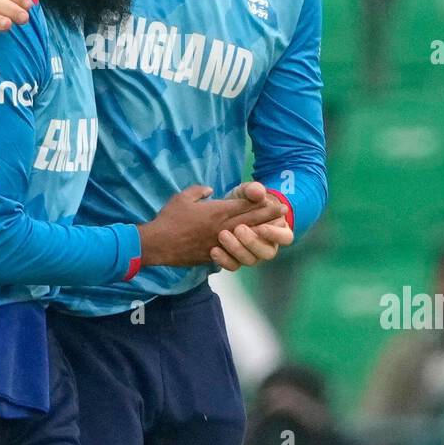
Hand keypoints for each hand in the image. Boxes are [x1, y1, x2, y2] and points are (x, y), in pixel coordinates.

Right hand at [137, 184, 286, 268]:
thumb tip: (210, 190)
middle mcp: (222, 227)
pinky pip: (234, 251)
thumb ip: (198, 191)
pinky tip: (255, 248)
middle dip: (268, 216)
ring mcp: (219, 242)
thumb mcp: (183, 197)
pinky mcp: (213, 254)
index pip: (243, 206)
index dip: (260, 202)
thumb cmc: (170, 218)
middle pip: (250, 220)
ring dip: (261, 232)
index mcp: (216, 211)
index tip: (274, 200)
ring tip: (275, 229)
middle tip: (284, 213)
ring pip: (245, 236)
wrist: (159, 243)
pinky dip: (246, 248)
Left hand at [210, 181, 293, 271]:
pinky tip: (214, 250)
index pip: (286, 237)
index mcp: (277, 229)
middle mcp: (267, 245)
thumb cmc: (244, 200)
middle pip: (267, 253)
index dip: (275, 234)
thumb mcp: (247, 191)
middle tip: (238, 228)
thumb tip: (258, 193)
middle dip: (253, 242)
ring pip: (250, 261)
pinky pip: (233, 266)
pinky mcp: (236, 260)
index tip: (261, 227)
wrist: (224, 209)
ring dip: (236, 250)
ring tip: (222, 235)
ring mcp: (252, 255)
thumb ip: (254, 190)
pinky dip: (224, 260)